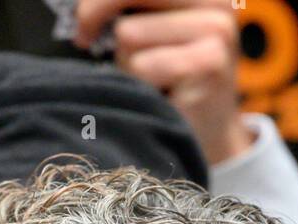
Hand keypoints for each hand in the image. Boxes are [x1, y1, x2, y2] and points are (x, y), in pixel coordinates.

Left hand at [74, 0, 254, 164]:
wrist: (210, 136)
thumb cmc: (172, 84)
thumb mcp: (155, 31)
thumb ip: (130, 8)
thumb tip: (82, 7)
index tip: (82, 17)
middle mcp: (215, 1)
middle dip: (96, 14)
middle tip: (83, 39)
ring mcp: (215, 31)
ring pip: (129, 33)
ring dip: (125, 64)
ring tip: (146, 83)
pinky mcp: (208, 64)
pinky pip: (142, 66)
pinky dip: (138, 88)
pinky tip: (158, 99)